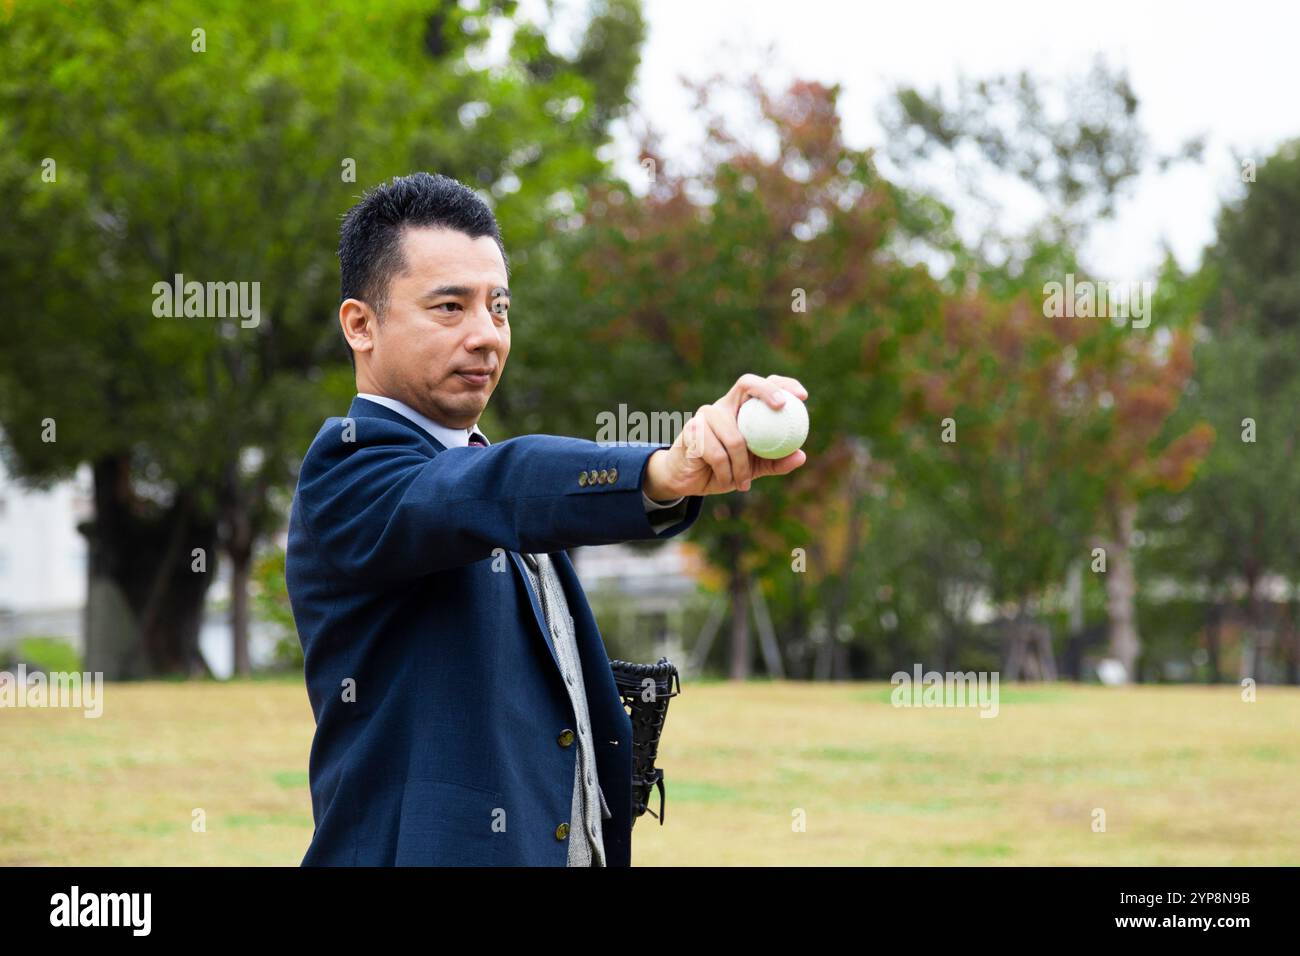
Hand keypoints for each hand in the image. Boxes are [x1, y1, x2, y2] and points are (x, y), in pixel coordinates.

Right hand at [643, 373, 807, 498]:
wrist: (688, 481)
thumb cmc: (723, 469)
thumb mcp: (754, 468)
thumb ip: (776, 462)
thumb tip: (801, 456)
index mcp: (740, 409)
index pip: (762, 386)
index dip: (782, 384)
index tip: (802, 397)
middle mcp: (723, 405)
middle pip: (747, 382)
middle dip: (767, 390)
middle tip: (781, 406)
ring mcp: (705, 414)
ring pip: (735, 437)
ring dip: (742, 466)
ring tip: (743, 483)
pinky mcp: (691, 429)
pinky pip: (717, 454)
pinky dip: (725, 472)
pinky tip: (725, 481)